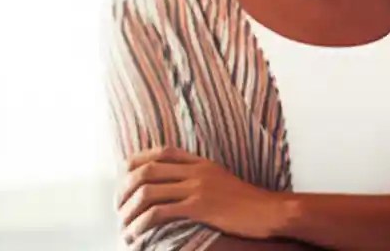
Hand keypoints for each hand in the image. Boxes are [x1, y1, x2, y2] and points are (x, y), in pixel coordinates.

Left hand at [117, 147, 285, 243]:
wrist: (271, 212)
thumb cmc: (248, 204)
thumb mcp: (222, 182)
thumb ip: (200, 179)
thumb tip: (175, 189)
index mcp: (201, 162)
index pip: (159, 152)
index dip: (135, 165)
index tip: (124, 185)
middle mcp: (196, 170)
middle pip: (146, 171)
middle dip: (124, 192)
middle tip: (119, 211)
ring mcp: (198, 187)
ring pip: (148, 191)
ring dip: (129, 212)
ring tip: (125, 228)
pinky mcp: (200, 206)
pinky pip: (160, 212)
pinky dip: (142, 225)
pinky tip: (138, 236)